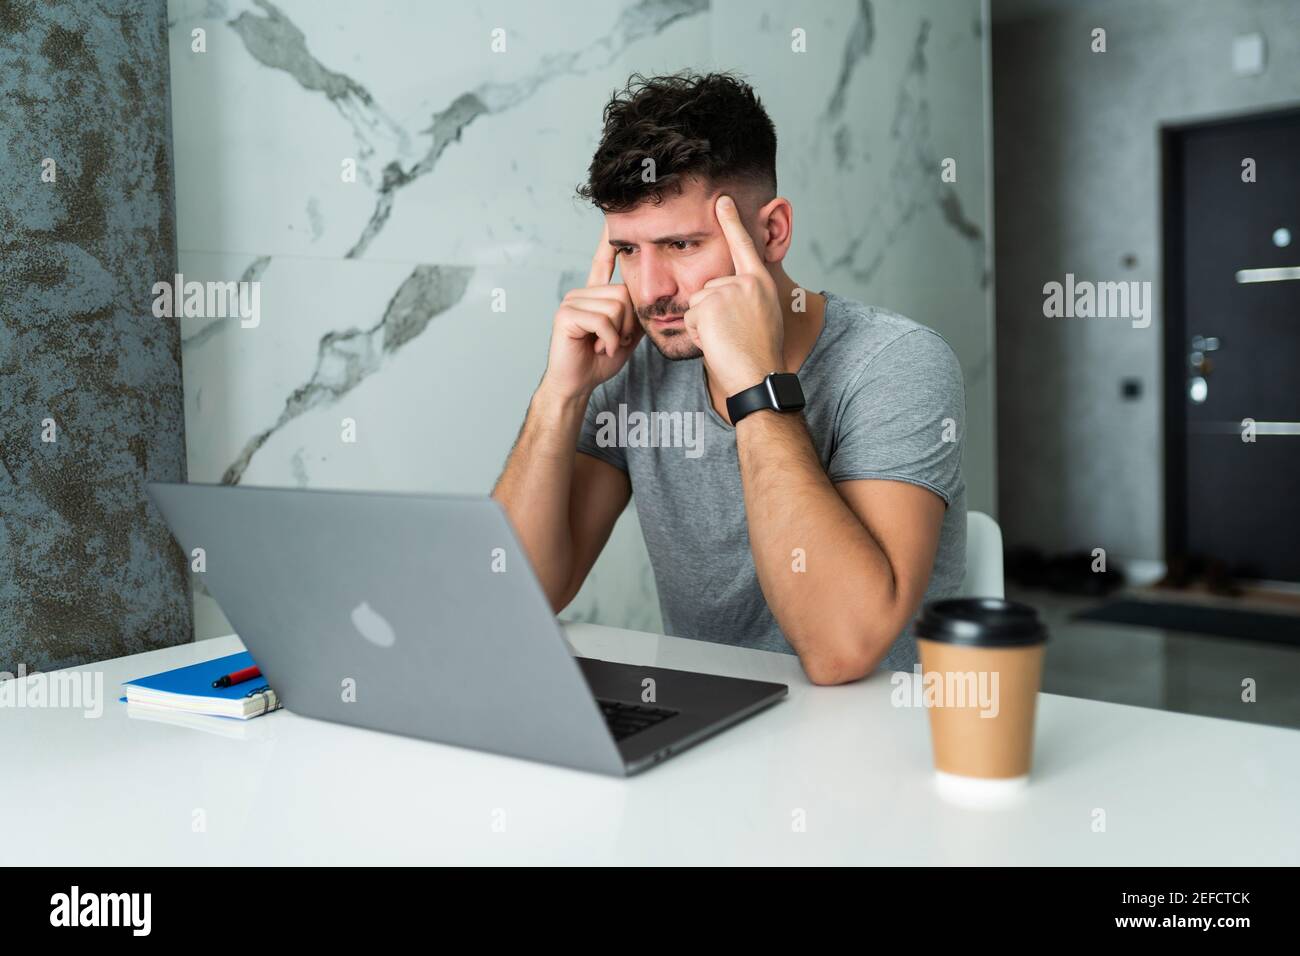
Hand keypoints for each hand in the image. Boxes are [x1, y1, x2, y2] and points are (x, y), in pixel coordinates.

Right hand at [540, 223, 643, 400]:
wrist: (577, 384)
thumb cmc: (599, 361)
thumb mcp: (627, 336)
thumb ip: (637, 316)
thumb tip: (656, 301)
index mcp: (594, 295)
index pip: (602, 262)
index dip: (607, 243)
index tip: (610, 221)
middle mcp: (581, 293)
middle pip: (624, 294)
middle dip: (628, 324)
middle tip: (614, 341)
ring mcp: (571, 302)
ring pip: (615, 307)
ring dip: (617, 334)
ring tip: (603, 345)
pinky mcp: (566, 315)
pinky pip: (603, 321)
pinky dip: (608, 340)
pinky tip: (597, 348)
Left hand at [682, 195, 783, 396]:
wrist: (758, 376)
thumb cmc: (760, 355)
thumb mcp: (762, 316)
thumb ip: (747, 296)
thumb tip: (727, 290)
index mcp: (760, 282)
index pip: (744, 245)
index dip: (732, 221)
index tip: (722, 199)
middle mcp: (746, 281)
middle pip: (708, 288)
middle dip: (711, 314)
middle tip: (733, 334)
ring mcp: (727, 291)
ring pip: (697, 303)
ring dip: (704, 325)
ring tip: (726, 339)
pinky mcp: (710, 304)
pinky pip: (690, 317)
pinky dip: (698, 334)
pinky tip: (718, 343)